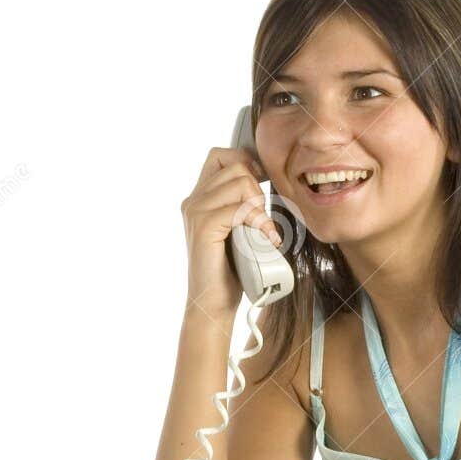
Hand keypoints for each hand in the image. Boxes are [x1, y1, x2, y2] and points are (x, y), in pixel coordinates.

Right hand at [180, 144, 282, 322]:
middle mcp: (193, 200)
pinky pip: (240, 208)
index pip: (220, 156)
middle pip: (234, 166)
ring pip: (240, 183)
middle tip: (262, 219)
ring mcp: (195, 212)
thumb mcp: (238, 229)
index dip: (245, 162)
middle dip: (257, 189)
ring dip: (260, 206)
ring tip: (264, 231)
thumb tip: (263, 179)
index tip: (262, 185)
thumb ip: (242, 204)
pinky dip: (260, 222)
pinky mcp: (204, 227)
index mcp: (199, 198)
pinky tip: (267, 239)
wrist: (213, 303)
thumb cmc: (230, 271)